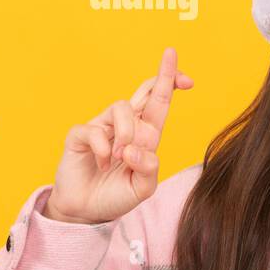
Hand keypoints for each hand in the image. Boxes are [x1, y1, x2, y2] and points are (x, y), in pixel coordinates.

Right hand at [43, 48, 193, 224]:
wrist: (86, 211)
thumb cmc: (116, 196)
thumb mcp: (142, 188)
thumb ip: (148, 169)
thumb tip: (135, 150)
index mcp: (146, 136)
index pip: (161, 104)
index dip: (172, 86)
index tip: (188, 80)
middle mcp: (126, 126)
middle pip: (145, 92)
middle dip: (161, 76)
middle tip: (171, 57)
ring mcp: (103, 127)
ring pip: (122, 108)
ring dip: (126, 132)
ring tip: (120, 156)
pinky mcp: (80, 136)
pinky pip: (94, 130)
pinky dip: (103, 149)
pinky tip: (101, 164)